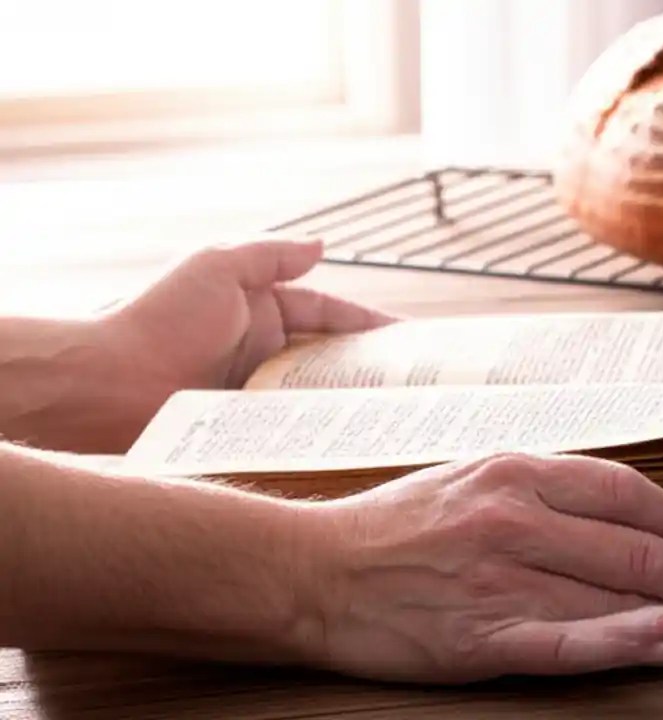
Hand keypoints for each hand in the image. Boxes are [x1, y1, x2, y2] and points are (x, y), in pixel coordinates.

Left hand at [89, 238, 397, 447]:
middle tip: (419, 383)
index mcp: (259, 310)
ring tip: (397, 415)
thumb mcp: (217, 267)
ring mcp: (255, 391)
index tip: (410, 340)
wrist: (105, 384)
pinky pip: (292, 428)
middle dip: (371, 367)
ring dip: (352, 403)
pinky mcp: (245, 427)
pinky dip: (321, 431)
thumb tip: (322, 246)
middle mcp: (261, 350)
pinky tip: (350, 439)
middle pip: (329, 358)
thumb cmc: (157, 318)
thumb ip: (270, 256)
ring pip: (317, 396)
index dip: (368, 325)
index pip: (327, 313)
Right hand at [300, 453, 662, 683]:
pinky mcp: (482, 637)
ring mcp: (501, 579)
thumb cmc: (391, 526)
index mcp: (516, 472)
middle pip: (639, 549)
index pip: (625, 491)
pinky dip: (625, 645)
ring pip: (618, 597)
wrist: (311, 571)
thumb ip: (540, 489)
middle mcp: (517, 519)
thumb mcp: (469, 477)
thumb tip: (615, 515)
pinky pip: (570, 643)